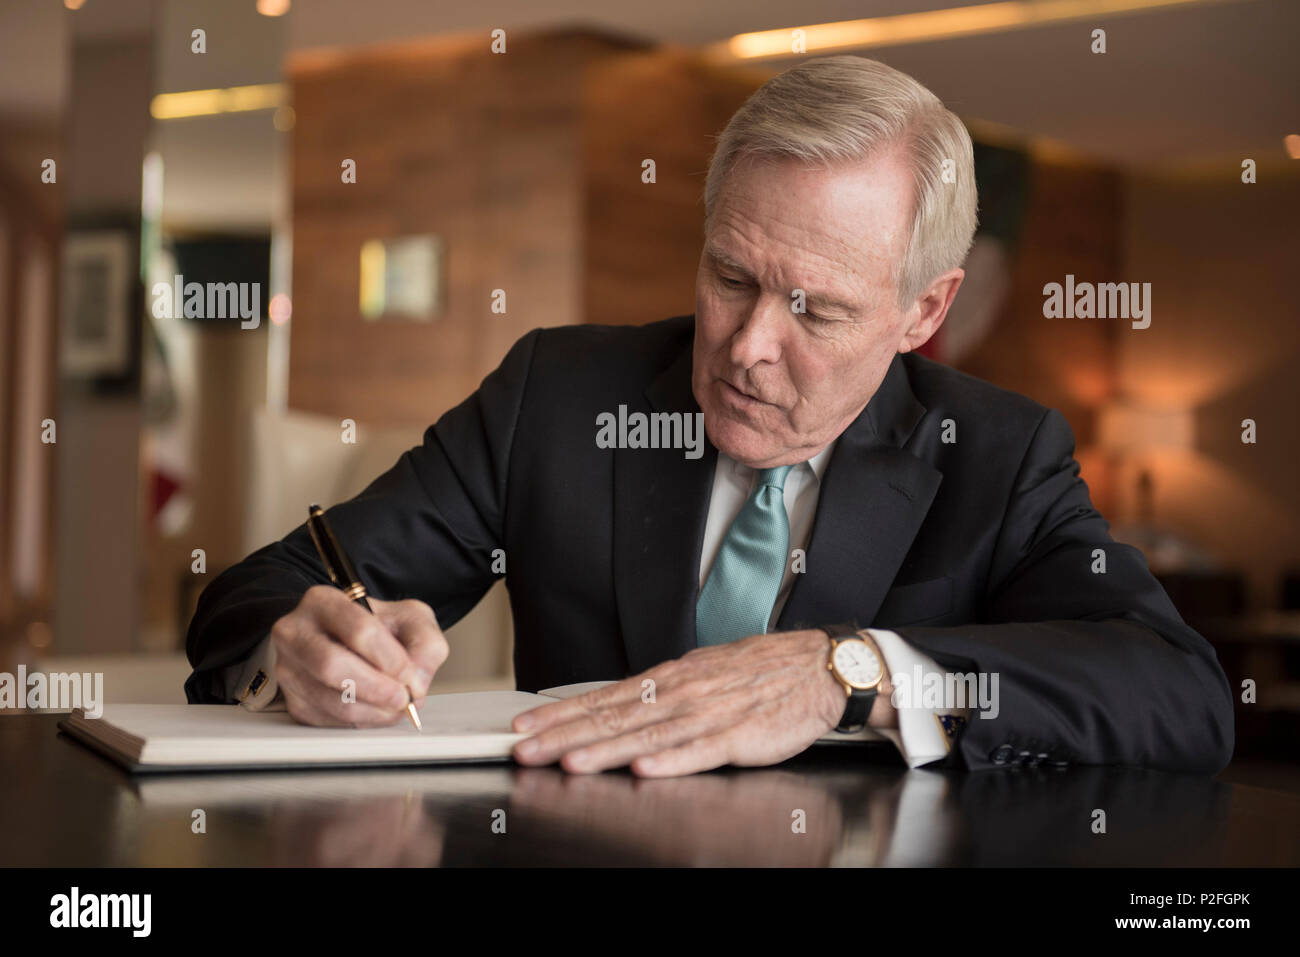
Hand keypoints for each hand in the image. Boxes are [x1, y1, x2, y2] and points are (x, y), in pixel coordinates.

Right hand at [271, 585, 448, 726]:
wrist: (343, 641)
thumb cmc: (375, 627)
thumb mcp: (409, 618)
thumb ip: (424, 642)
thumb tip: (416, 682)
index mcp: (324, 602)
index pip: (358, 630)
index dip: (389, 658)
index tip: (409, 672)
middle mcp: (295, 633)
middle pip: (331, 666)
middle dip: (376, 688)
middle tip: (402, 698)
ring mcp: (288, 668)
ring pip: (329, 699)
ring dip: (372, 711)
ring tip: (395, 706)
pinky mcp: (293, 700)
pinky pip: (327, 720)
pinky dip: (360, 722)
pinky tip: (375, 710)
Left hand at [510, 628, 895, 775]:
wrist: (817, 666)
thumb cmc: (760, 672)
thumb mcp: (700, 673)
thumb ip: (659, 694)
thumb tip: (615, 708)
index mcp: (670, 679)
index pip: (604, 698)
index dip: (561, 715)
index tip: (526, 729)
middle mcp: (682, 693)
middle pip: (614, 718)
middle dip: (564, 736)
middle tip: (525, 749)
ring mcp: (709, 714)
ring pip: (647, 736)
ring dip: (606, 750)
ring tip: (569, 761)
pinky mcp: (740, 735)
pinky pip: (700, 750)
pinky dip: (671, 761)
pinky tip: (645, 769)